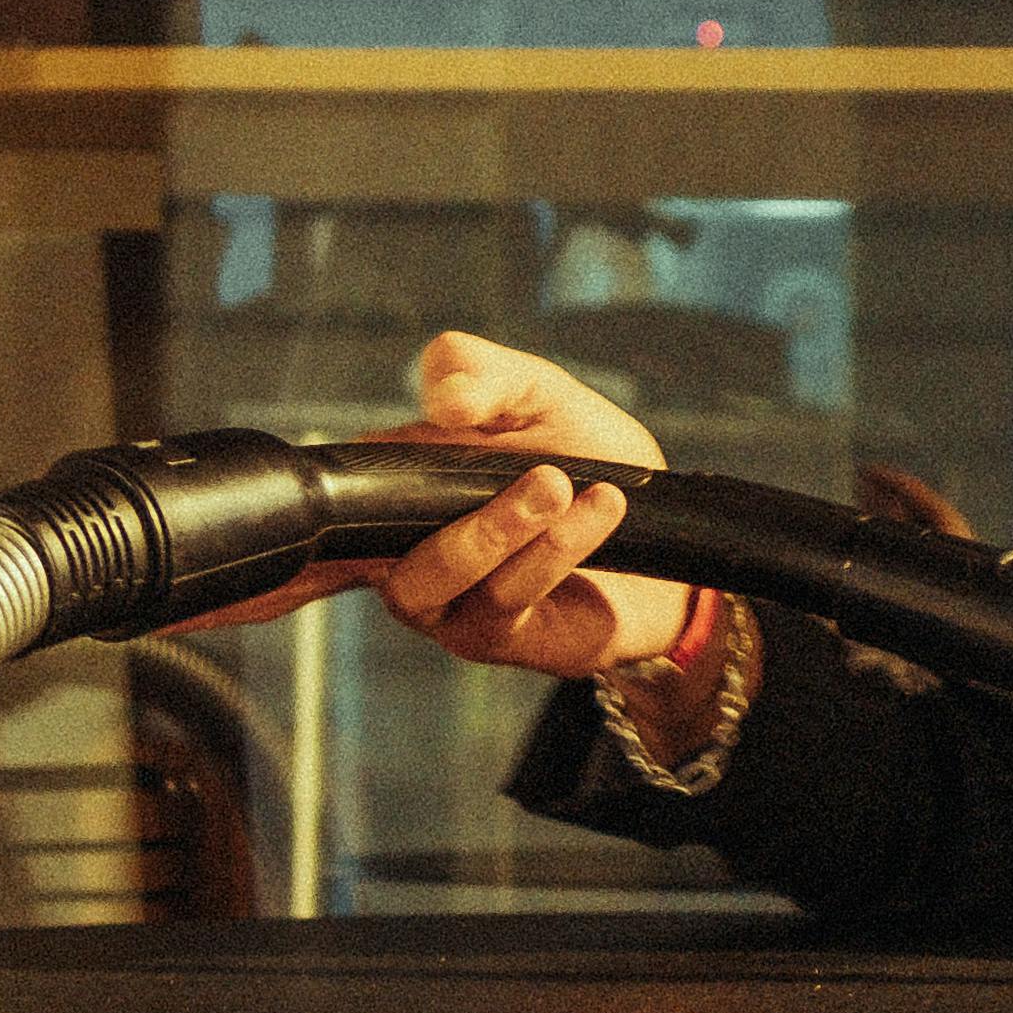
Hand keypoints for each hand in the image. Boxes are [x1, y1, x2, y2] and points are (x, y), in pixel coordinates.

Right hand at [359, 331, 698, 683]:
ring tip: (561, 489)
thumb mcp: (537, 396)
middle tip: (544, 473)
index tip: (405, 447)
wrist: (662, 531)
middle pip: (379, 541)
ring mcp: (446, 604)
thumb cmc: (582, 459)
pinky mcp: (495, 638)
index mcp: (400, 488)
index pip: (350, 483)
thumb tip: (442, 399)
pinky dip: (553, 552)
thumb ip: (484, 375)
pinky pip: (505, 599)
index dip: (359, 474)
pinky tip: (599, 512)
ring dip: (505, 530)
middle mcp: (406, 553)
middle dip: (454, 502)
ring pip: (442, 574)